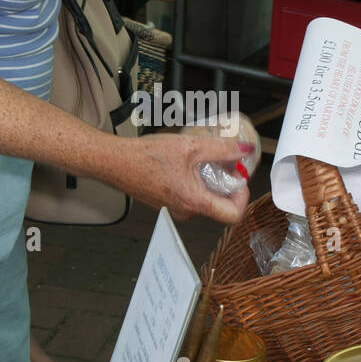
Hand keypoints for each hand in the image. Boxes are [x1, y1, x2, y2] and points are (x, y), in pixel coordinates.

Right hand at [111, 129, 253, 223]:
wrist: (115, 162)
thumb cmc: (146, 156)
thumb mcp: (190, 146)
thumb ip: (222, 148)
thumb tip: (245, 149)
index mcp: (194, 201)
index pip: (233, 214)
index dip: (243, 197)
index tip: (240, 178)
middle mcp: (185, 211)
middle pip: (220, 204)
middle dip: (226, 183)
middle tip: (224, 161)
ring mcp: (175, 210)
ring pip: (204, 199)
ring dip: (210, 181)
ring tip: (202, 158)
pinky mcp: (167, 204)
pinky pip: (190, 197)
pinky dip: (195, 182)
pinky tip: (187, 163)